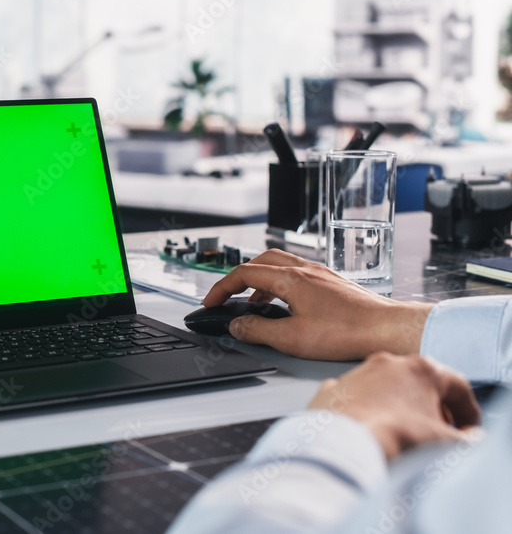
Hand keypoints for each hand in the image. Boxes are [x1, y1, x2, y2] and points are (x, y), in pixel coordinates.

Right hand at [203, 249, 431, 359]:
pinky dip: (279, 283)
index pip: (244, 274)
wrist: (387, 329)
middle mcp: (305, 270)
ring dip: (259, 279)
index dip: (222, 288)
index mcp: (291, 279)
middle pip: (260, 261)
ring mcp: (320, 274)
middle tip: (228, 296)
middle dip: (238, 278)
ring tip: (253, 302)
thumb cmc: (348, 332)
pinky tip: (283, 304)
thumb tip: (238, 325)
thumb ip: (259, 330)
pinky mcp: (332, 283)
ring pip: (279, 265)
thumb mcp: (292, 339)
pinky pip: (296, 274)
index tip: (212, 302)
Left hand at [308, 353, 480, 459]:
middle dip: (433, 410)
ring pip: (385, 390)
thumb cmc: (394, 438)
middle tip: (439, 433)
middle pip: (420, 385)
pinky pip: (355, 400)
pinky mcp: (331, 391)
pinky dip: (366, 413)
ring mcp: (356, 375)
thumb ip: (465, 440)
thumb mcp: (446, 443)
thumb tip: (466, 440)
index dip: (468, 412)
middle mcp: (386, 363)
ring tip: (403, 436)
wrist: (343, 448)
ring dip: (398, 410)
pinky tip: (370, 431)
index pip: (457, 387)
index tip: (468, 430)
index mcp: (421, 368)